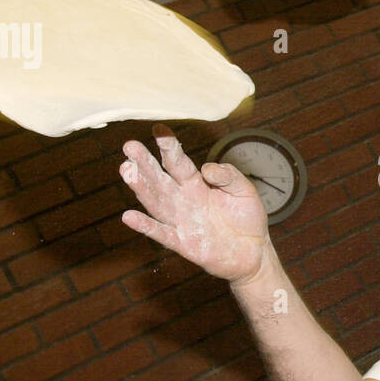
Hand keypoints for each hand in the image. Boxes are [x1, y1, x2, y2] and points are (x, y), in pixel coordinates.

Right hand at [120, 123, 269, 283]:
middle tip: (129, 146)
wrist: (252, 251)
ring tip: (126, 170)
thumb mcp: (245, 190)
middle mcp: (183, 199)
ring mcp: (180, 221)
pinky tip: (129, 216)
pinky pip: (162, 234)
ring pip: (156, 202)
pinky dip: (145, 226)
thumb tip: (207, 168)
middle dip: (145, 162)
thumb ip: (229, 176)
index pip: (178, 162)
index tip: (158, 129)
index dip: (169, 147)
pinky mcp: (183, 243)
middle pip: (160, 179)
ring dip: (141, 188)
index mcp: (196, 183)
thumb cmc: (246, 217)